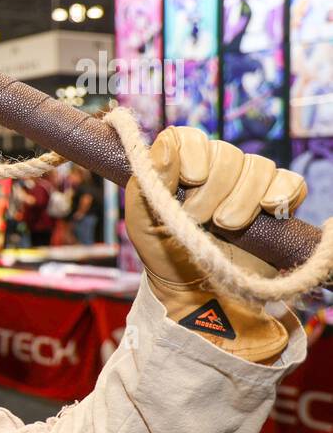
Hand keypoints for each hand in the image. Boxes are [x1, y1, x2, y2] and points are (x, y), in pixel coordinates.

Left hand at [126, 126, 305, 362]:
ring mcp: (247, 187)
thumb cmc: (166, 257)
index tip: (189, 180)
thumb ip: (146, 184)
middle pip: (227, 153)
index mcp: (179, 169)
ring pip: (258, 166)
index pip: (190, 137)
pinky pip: (290, 182)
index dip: (194, 153)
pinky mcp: (276, 205)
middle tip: (199, 219)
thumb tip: (164, 145)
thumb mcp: (142, 224)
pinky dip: (281, 193)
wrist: (199, 295)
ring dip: (241, 199)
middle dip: (213, 190)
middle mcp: (214, 172)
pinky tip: (267, 211)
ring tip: (225, 227)